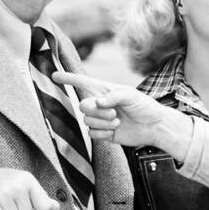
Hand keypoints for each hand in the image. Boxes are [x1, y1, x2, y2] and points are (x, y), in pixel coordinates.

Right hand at [53, 73, 192, 156]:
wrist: (154, 127)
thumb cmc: (145, 106)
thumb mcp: (131, 96)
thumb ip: (113, 96)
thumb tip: (97, 102)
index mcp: (105, 91)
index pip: (82, 83)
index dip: (68, 78)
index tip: (54, 75)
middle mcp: (100, 104)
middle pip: (82, 106)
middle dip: (96, 111)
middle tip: (114, 113)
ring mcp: (101, 119)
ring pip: (87, 121)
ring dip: (103, 122)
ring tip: (118, 121)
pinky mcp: (104, 133)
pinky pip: (92, 134)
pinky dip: (103, 133)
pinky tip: (115, 131)